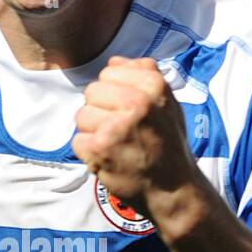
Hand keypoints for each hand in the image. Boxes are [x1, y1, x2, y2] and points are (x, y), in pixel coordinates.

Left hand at [72, 56, 200, 219]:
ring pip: (81, 115)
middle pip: (92, 91)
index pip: (110, 72)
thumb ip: (145, 76)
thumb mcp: (168, 103)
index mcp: (154, 85)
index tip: (129, 110)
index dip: (114, 91)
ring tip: (115, 145)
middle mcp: (137, 102)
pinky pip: (78, 141)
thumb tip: (114, 61)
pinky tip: (109, 158)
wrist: (173, 189)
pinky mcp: (100, 148)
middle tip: (120, 130)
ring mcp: (116, 126)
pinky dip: (90, 153)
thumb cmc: (169, 144)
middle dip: (101, 110)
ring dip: (93, 132)